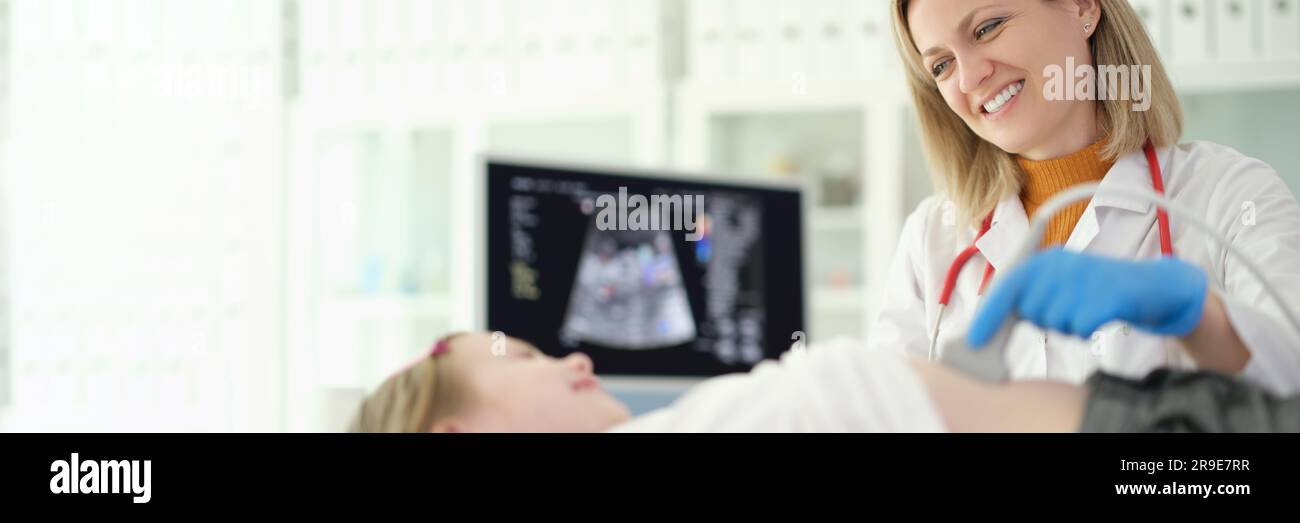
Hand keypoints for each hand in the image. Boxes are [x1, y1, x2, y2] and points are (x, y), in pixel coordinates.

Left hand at [967, 248, 1207, 347]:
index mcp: (1046, 258)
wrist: (1152, 286)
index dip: (988, 314)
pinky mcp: (1106, 297)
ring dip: (1069, 325)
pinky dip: (1086, 331)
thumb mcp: (1060, 283)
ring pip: (1054, 323)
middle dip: (1045, 319)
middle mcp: (1062, 263)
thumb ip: (1029, 296)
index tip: (974, 340)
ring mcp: (1085, 278)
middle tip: (1069, 308)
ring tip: (1087, 309)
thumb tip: (993, 321)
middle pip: (1030, 311)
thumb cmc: (1097, 289)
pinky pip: (1078, 329)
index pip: (1007, 286)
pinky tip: (1099, 316)